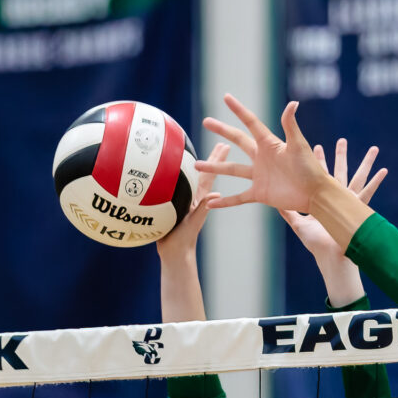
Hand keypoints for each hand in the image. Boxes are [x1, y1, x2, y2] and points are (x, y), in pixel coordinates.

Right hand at [155, 142, 226, 262]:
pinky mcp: (175, 207)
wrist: (174, 254)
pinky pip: (178, 188)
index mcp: (200, 198)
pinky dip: (178, 179)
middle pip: (204, 173)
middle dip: (213, 158)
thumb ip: (202, 208)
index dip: (216, 159)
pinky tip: (175, 173)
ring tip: (201, 153)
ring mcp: (186, 202)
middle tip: (221, 143)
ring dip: (199, 166)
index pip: (210, 174)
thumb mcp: (193, 222)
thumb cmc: (183, 241)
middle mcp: (194, 197)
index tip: (223, 145)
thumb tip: (217, 193)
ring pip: (193, 179)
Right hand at [197, 95, 330, 213]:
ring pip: (232, 170)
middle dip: (222, 131)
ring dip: (214, 168)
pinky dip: (225, 201)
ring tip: (197, 166)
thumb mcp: (299, 145)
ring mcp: (258, 176)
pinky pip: (238, 197)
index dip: (239, 110)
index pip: (251, 123)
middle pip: (237, 141)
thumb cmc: (311, 168)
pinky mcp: (259, 193)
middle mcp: (261, 158)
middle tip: (206, 122)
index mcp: (270, 144)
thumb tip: (292, 103)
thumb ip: (291, 125)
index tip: (227, 98)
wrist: (315, 194)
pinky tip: (210, 203)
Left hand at [281, 139, 386, 305]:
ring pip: (358, 178)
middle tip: (343, 140)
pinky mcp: (356, 209)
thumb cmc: (317, 245)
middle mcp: (337, 199)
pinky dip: (376, 182)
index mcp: (324, 200)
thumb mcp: (299, 225)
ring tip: (373, 149)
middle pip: (341, 172)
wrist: (331, 257)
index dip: (320, 162)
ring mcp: (349, 203)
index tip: (318, 146)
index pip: (322, 176)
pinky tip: (384, 170)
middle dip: (341, 156)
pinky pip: (368, 193)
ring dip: (365, 163)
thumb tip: (276, 202)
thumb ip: (289, 213)